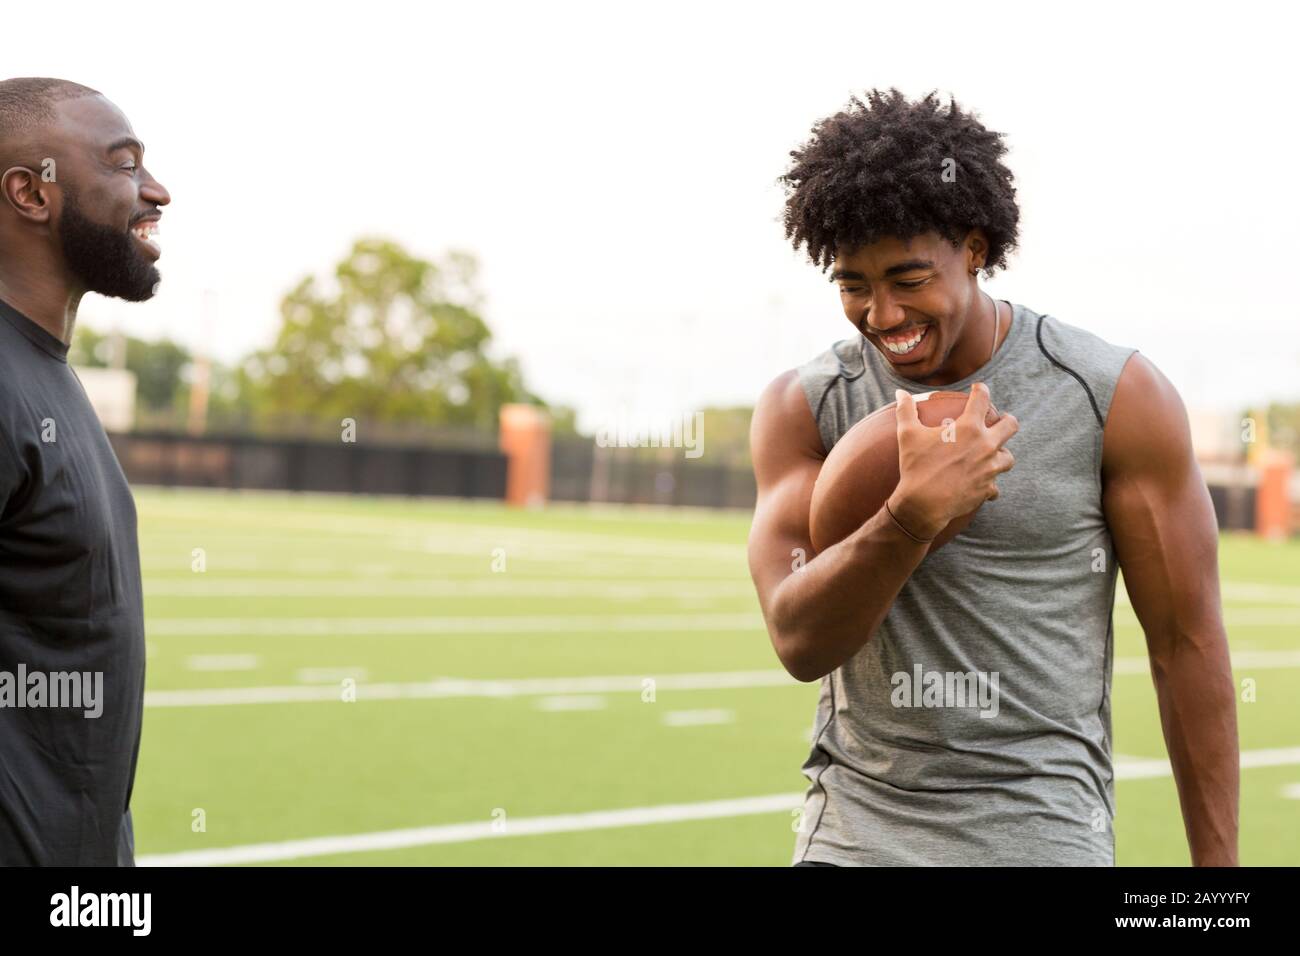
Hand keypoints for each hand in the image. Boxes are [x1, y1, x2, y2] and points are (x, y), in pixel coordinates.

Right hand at [886, 383, 1018, 539]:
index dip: (980, 390)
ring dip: (1001, 455)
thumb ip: (905, 410)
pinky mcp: (987, 489)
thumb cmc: (915, 466)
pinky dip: (990, 485)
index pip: (981, 399)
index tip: (977, 390)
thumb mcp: (907, 435)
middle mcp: (985, 445)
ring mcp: (989, 469)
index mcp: (969, 427)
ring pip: (1008, 458)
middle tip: (1000, 421)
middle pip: (1010, 425)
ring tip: (992, 455)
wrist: (923, 504)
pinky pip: (995, 487)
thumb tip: (900, 393)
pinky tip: (982, 485)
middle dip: (1007, 420)